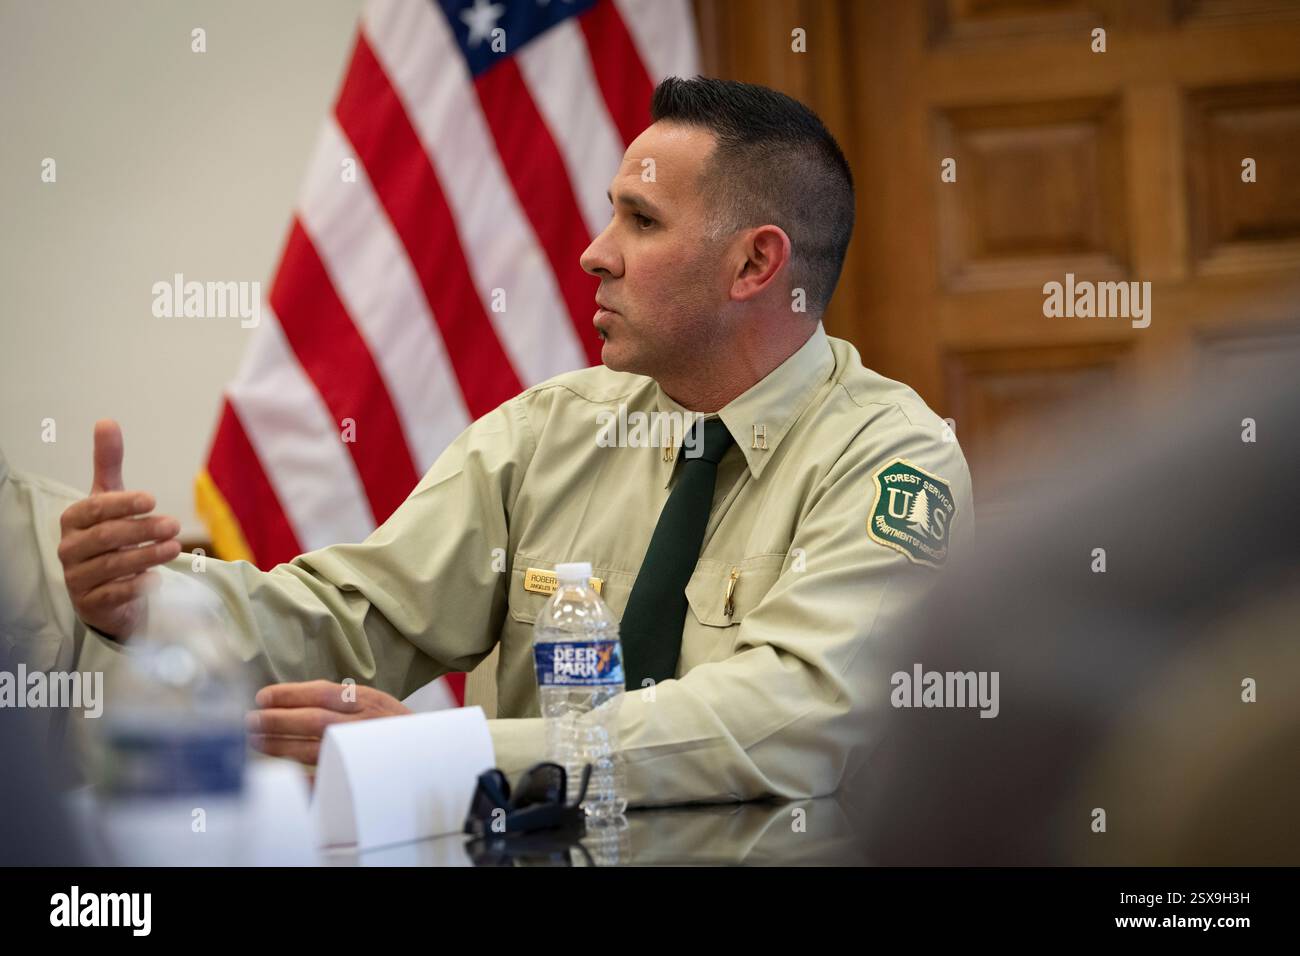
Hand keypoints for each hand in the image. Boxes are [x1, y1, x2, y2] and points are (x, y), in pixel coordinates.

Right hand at [58, 420, 181, 639]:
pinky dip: (135, 587)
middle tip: (174, 525)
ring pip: (111, 566)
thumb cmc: (109, 536)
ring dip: (146, 556)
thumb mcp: (109, 500)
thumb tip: (107, 421)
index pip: (94, 508)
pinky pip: (113, 595)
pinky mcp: (91, 603)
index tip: (152, 499)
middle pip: (105, 537)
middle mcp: (70, 549)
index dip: (122, 503)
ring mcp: (78, 578)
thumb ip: (107, 464)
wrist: (105, 586)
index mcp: (73, 520)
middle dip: (141, 530)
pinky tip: (156, 580)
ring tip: (175, 547)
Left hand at [247, 679, 412, 765]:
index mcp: (368, 700)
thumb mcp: (374, 701)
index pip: (321, 692)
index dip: (289, 694)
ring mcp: (363, 750)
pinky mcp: (360, 773)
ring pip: (316, 749)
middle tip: (250, 721)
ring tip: (257, 742)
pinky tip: (282, 773)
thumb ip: (341, 698)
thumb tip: (293, 698)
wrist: (429, 753)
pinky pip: (327, 776)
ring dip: (282, 747)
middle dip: (278, 721)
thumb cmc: (393, 726)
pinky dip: (303, 776)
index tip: (262, 697)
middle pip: (314, 720)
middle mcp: (365, 724)